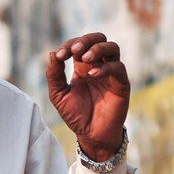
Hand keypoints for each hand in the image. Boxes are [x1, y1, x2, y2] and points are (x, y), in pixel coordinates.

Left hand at [46, 33, 129, 161]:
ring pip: (112, 48)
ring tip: (85, 57)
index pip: (78, 44)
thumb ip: (54, 75)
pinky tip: (92, 74)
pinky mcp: (121, 84)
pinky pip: (118, 68)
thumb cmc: (76, 115)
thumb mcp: (58, 95)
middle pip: (99, 38)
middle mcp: (98, 65)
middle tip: (74, 50)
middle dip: (86, 40)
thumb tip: (52, 54)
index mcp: (82, 66)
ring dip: (97, 48)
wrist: (91, 135)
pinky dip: (105, 67)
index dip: (69, 45)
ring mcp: (111, 73)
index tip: (60, 55)